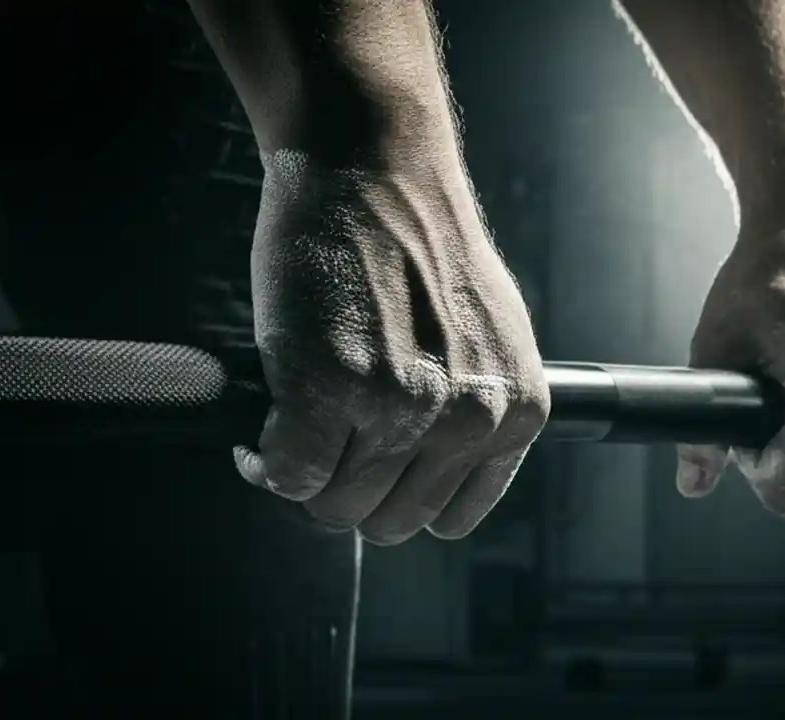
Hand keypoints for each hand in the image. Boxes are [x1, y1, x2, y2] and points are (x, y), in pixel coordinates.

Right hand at [235, 151, 548, 543]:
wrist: (380, 170)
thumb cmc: (428, 247)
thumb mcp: (491, 340)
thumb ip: (476, 409)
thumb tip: (432, 471)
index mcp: (518, 413)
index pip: (451, 518)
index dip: (403, 498)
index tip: (376, 472)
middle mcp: (468, 420)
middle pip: (388, 523)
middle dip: (350, 492)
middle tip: (327, 448)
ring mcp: (399, 407)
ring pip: (334, 507)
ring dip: (307, 477)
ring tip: (300, 429)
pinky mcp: (328, 388)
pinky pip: (287, 474)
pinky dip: (266, 460)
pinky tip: (267, 427)